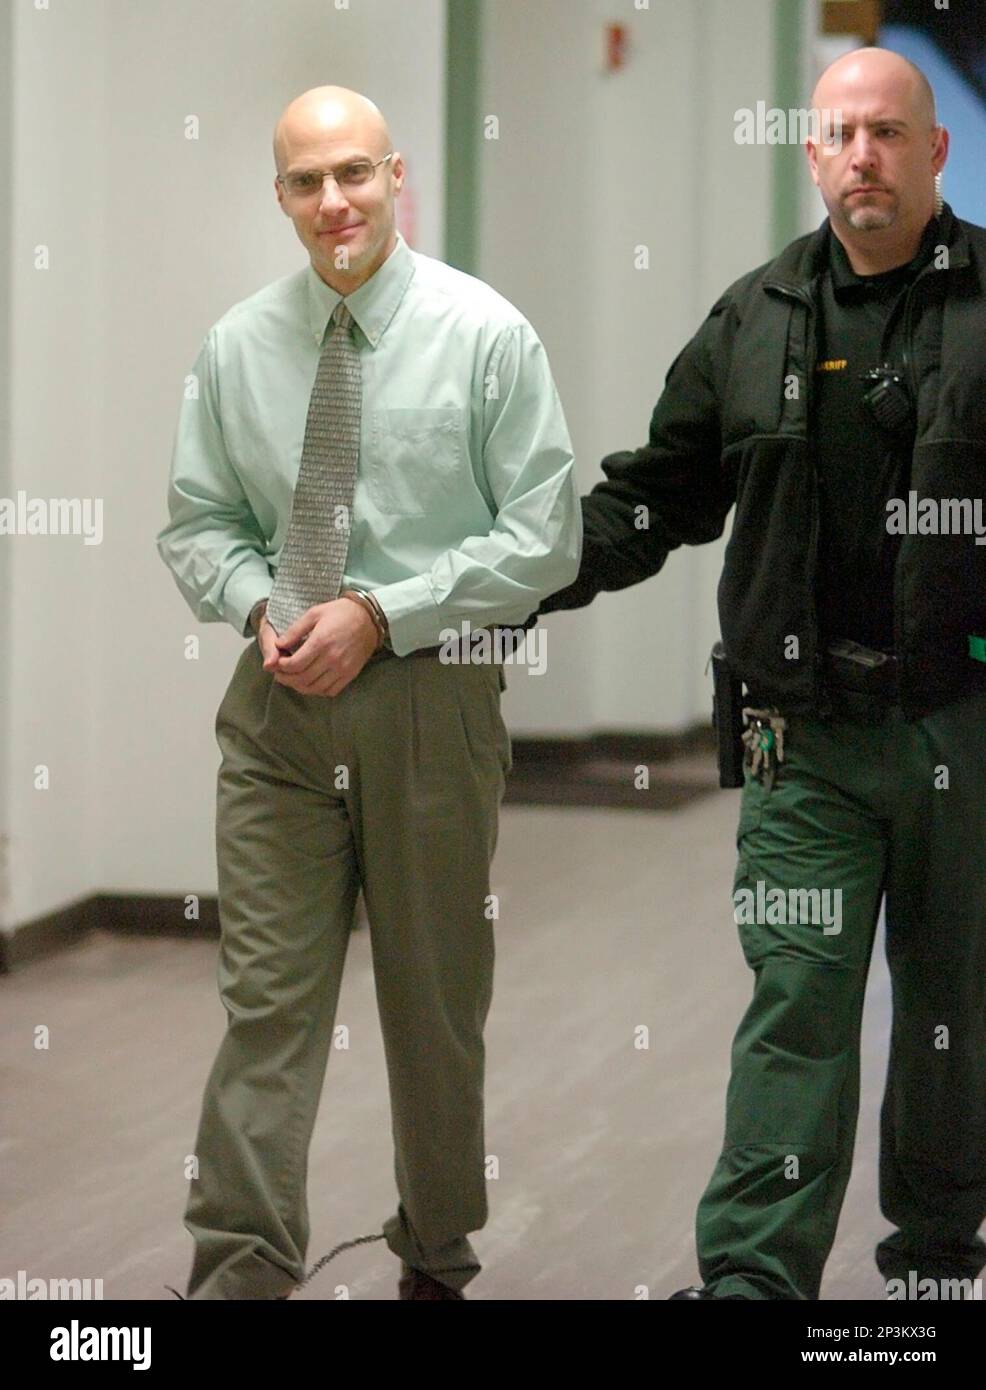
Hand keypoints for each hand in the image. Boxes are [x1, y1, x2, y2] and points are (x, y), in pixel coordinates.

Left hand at [260, 598, 378, 696]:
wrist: (369, 619)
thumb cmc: (340, 613)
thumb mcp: (314, 613)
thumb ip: (295, 630)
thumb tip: (278, 644)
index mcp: (321, 642)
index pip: (295, 664)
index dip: (281, 667)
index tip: (277, 663)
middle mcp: (332, 658)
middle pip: (302, 679)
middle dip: (286, 679)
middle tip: (279, 674)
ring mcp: (342, 669)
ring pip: (314, 688)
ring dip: (299, 687)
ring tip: (292, 679)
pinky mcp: (350, 674)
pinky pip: (330, 691)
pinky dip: (317, 690)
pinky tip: (311, 682)